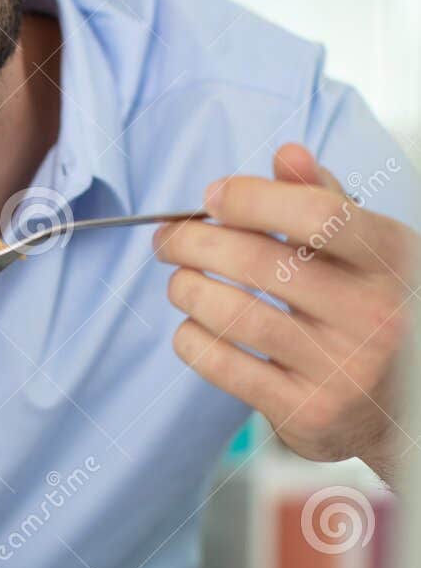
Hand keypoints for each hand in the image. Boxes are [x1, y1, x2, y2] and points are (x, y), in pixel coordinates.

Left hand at [153, 143, 418, 484]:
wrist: (401, 405)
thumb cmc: (371, 310)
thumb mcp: (366, 249)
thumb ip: (324, 198)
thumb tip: (286, 155)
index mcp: (389, 259)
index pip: (318, 214)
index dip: (252, 198)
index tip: (212, 197)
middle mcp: (373, 313)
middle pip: (263, 262)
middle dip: (197, 242)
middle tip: (170, 239)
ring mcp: (341, 367)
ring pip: (237, 316)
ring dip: (189, 289)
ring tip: (179, 281)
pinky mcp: (308, 412)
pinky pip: (227, 368)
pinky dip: (193, 341)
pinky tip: (191, 327)